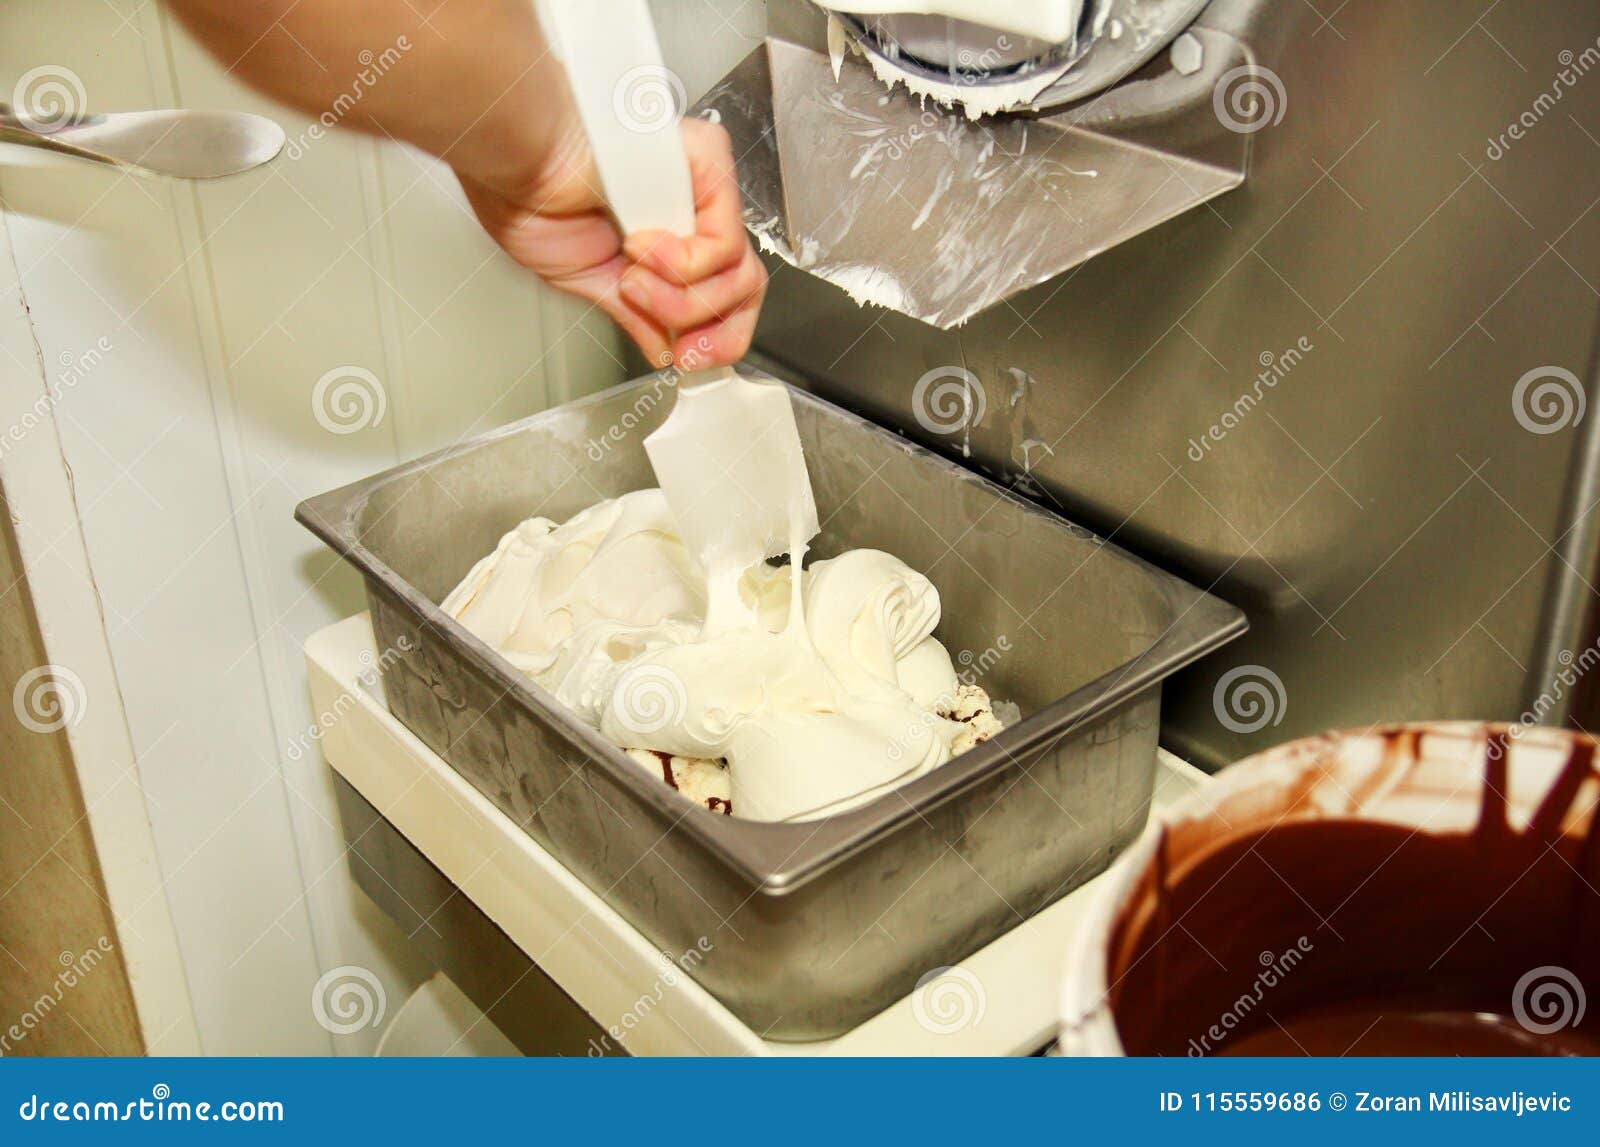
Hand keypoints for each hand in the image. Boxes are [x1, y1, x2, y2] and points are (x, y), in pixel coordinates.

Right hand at [456, 117, 766, 368]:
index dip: (714, 337)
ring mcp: (703, 189)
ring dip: (680, 299)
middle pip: (745, 288)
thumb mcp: (590, 280)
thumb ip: (636, 315)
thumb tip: (664, 348)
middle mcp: (692, 211)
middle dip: (714, 333)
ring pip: (738, 274)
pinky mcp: (708, 164)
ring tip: (633, 278)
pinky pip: (726, 244)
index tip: (684, 357)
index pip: (724, 293)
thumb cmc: (534, 196)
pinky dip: (682, 266)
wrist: (517, 163)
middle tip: (681, 346)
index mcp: (668, 236)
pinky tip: (641, 247)